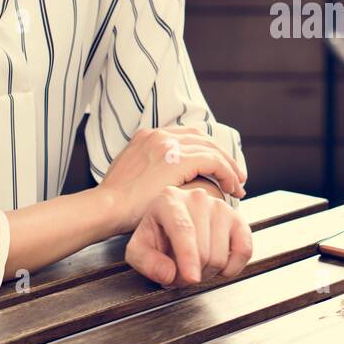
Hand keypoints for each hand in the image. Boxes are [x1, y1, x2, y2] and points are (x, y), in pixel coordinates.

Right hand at [98, 126, 245, 234]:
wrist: (106, 208)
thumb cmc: (117, 203)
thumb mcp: (133, 176)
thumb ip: (150, 170)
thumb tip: (163, 177)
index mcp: (147, 135)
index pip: (187, 136)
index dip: (206, 150)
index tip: (216, 167)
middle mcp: (159, 134)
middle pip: (202, 138)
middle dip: (221, 156)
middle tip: (235, 175)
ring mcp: (168, 145)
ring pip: (211, 149)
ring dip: (228, 167)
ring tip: (237, 184)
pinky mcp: (178, 159)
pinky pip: (213, 162)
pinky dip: (226, 174)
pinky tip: (232, 188)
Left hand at [125, 185, 253, 287]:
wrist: (176, 221)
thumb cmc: (157, 235)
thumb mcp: (138, 249)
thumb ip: (147, 262)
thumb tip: (168, 274)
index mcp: (169, 200)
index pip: (183, 229)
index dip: (188, 257)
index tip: (191, 279)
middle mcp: (197, 198)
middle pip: (203, 250)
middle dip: (192, 274)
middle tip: (179, 276)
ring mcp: (220, 206)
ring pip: (221, 255)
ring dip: (208, 273)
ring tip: (194, 268)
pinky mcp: (238, 218)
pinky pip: (244, 249)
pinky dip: (233, 267)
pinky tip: (219, 268)